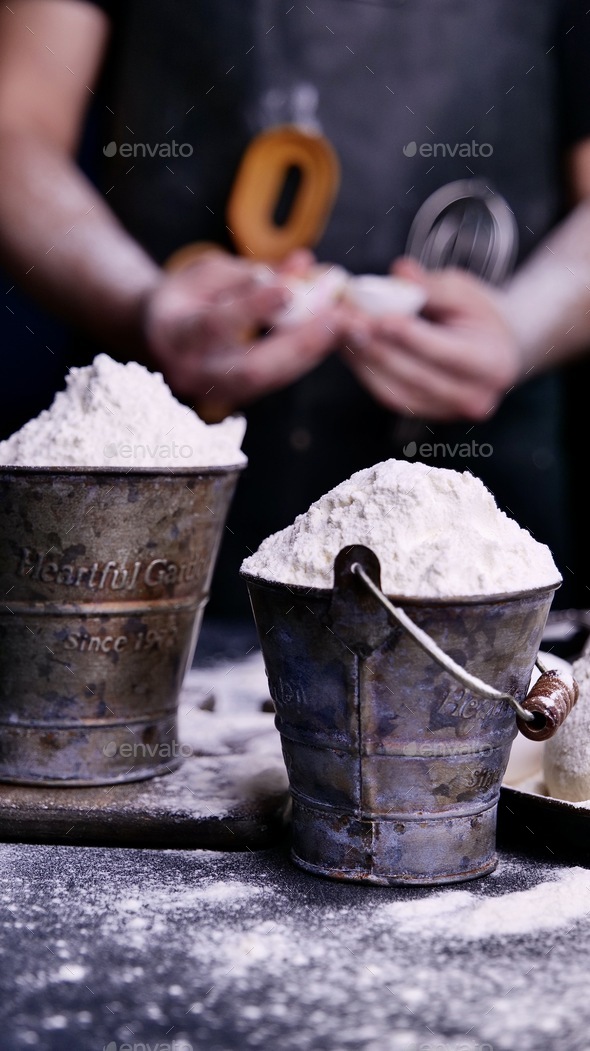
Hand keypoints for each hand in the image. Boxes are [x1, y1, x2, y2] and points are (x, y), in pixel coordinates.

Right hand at [143, 250, 341, 412]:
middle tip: (335, 318)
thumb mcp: (207, 273)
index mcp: (174, 333)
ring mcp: (215, 391)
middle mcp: (192, 371)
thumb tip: (303, 263)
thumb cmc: (185, 296)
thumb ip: (251, 271)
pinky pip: (276, 380)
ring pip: (270, 380)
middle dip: (298, 343)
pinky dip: (304, 357)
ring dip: (310, 352)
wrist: (159, 336)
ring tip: (344, 324)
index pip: (215, 324)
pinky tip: (329, 336)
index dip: (253, 308)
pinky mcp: (238, 397)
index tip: (289, 289)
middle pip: (251, 368)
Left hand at [342, 258, 522, 420]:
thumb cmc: (478, 315)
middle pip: (415, 374)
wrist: (490, 350)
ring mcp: (445, 412)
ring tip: (338, 328)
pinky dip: (363, 368)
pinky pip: (386, 393)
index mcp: (493, 364)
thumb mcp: (465, 292)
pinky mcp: (421, 413)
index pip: (446, 352)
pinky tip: (347, 344)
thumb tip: (401, 272)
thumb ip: (433, 286)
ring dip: (362, 358)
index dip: (411, 337)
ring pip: (394, 388)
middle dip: (376, 345)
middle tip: (343, 319)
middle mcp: (473, 398)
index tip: (379, 318)